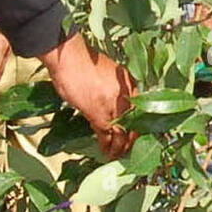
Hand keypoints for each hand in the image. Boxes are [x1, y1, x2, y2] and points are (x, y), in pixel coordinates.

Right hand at [39, 33, 133, 156]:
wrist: (70, 56)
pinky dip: (107, 146)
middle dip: (130, 141)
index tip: (134, 137)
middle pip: (134, 125)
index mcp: (131, 84)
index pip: (140, 112)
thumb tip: (112, 103)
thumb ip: (114, 90)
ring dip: (119, 148)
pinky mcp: (99, 114)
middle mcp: (127, 96)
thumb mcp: (108, 74)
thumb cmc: (84, 62)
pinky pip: (107, 135)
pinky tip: (106, 152)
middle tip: (127, 151)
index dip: (137, 128)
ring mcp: (114, 106)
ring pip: (122, 133)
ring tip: (116, 156)